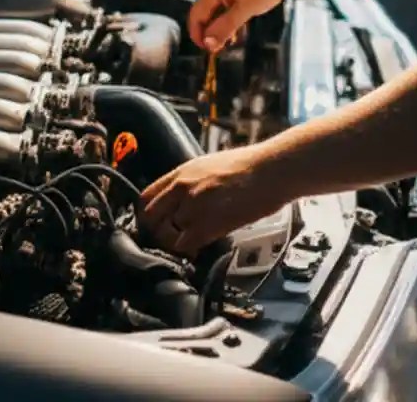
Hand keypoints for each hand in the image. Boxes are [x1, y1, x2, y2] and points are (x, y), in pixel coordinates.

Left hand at [139, 144, 290, 256]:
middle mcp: (182, 188)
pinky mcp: (209, 224)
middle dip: (155, 232)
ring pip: (166, 234)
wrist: (271, 170)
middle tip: (168, 239)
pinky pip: (185, 245)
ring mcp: (194, 206)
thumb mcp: (209, 165)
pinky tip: (198, 249)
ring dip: (174, 243)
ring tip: (187, 245)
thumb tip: (181, 198)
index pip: (145, 197)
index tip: (154, 224)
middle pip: (150, 218)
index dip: (147, 215)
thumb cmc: (249, 166)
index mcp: (181, 172)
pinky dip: (188, 251)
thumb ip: (190, 181)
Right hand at [190, 0, 292, 52]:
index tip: (208, 51)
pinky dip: (229, 18)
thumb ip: (225, 28)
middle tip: (222, 49)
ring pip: (215, 11)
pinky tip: (238, 28)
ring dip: (221, 26)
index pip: (196, 17)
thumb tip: (208, 44)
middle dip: (211, 32)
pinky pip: (224, 5)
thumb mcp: (245, 10)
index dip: (199, 36)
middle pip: (204, 14)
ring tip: (233, 40)